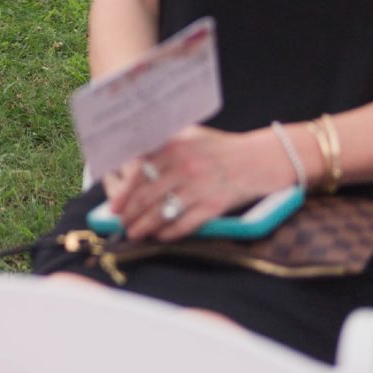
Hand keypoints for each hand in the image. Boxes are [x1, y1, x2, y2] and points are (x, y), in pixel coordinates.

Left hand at [108, 126, 277, 240]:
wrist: (258, 159)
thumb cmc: (220, 147)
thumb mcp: (190, 136)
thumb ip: (164, 144)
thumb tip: (134, 158)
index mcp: (174, 147)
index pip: (139, 173)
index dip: (124, 193)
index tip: (115, 206)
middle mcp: (184, 166)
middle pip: (147, 196)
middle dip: (130, 214)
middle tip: (121, 225)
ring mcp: (198, 187)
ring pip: (162, 212)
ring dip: (145, 227)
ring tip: (135, 234)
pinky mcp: (213, 206)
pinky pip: (184, 223)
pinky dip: (169, 233)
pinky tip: (160, 237)